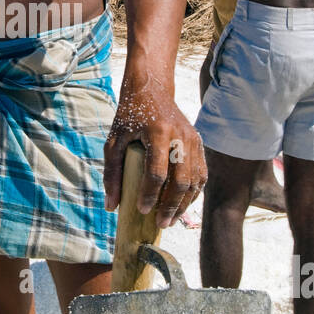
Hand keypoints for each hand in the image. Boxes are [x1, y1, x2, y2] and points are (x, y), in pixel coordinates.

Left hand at [104, 77, 206, 226]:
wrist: (152, 89)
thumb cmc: (130, 115)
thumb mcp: (114, 140)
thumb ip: (111, 172)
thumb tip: (111, 206)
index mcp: (158, 132)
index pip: (157, 171)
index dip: (151, 194)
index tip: (142, 210)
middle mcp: (180, 136)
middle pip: (181, 180)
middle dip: (172, 206)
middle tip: (160, 223)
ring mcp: (193, 139)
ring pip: (196, 179)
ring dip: (185, 203)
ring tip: (170, 219)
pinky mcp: (199, 142)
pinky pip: (201, 173)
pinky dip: (194, 192)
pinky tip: (182, 205)